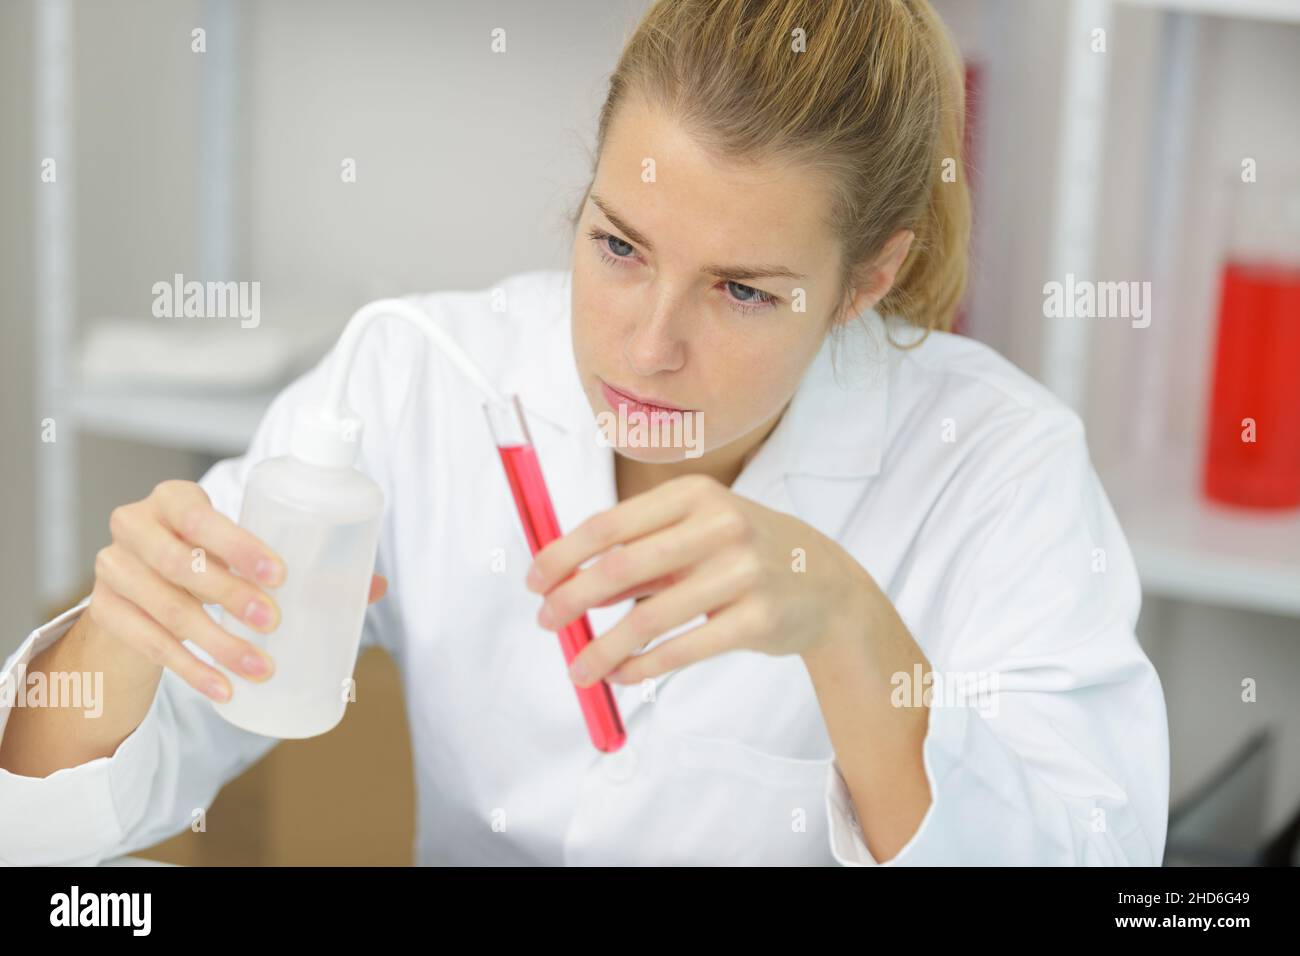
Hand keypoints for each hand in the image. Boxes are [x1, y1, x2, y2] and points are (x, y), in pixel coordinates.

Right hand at [90, 479, 387, 701]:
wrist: (140, 596)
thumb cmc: (208, 565)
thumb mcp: (241, 556)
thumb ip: (303, 566)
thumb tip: (376, 587)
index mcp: (174, 500)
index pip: (199, 516)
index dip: (237, 545)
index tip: (280, 575)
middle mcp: (134, 526)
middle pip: (180, 564)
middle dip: (230, 595)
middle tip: (274, 622)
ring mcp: (112, 570)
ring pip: (166, 609)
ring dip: (216, 642)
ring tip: (259, 667)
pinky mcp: (104, 613)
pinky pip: (148, 645)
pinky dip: (190, 670)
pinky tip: (223, 689)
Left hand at [524, 473, 872, 687]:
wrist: (827, 584)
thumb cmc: (746, 554)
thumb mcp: (698, 534)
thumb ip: (641, 554)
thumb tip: (572, 585)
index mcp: (695, 495)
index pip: (610, 524)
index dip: (563, 555)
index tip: (534, 582)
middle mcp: (719, 526)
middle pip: (621, 568)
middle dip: (571, 600)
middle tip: (546, 624)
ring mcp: (742, 572)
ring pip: (648, 618)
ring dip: (602, 648)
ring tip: (578, 669)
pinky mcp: (758, 618)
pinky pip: (683, 650)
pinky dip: (643, 667)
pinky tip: (623, 675)